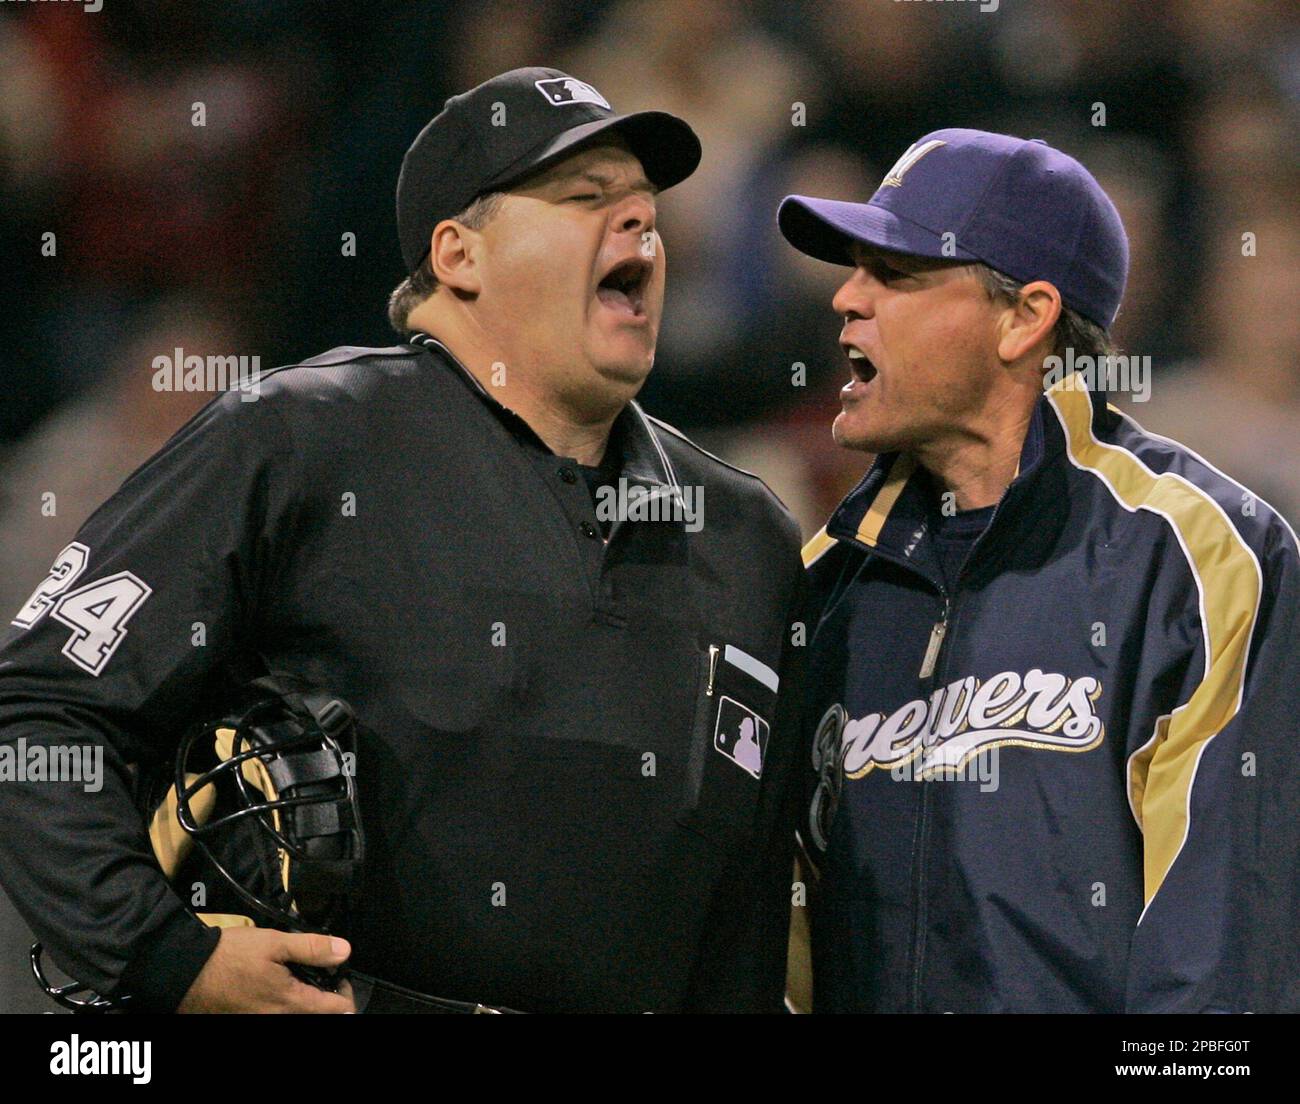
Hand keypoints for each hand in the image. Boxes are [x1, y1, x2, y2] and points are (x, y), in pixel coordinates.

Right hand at [177, 927, 355, 1012]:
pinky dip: (287, 1005)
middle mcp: (278, 1020)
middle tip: (324, 976)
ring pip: (297, 1016)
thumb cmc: (229, 956)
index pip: (337, 1010)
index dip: (346, 992)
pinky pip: (277, 1015)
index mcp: (290, 1003)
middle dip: (328, 1000)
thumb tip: (344, 951)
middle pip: (317, 1016)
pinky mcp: (248, 1019)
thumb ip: (311, 948)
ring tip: (304, 980)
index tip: (341, 975)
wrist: (186, 972)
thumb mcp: (274, 943)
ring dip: (307, 1003)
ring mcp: (261, 1022)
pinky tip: (281, 987)